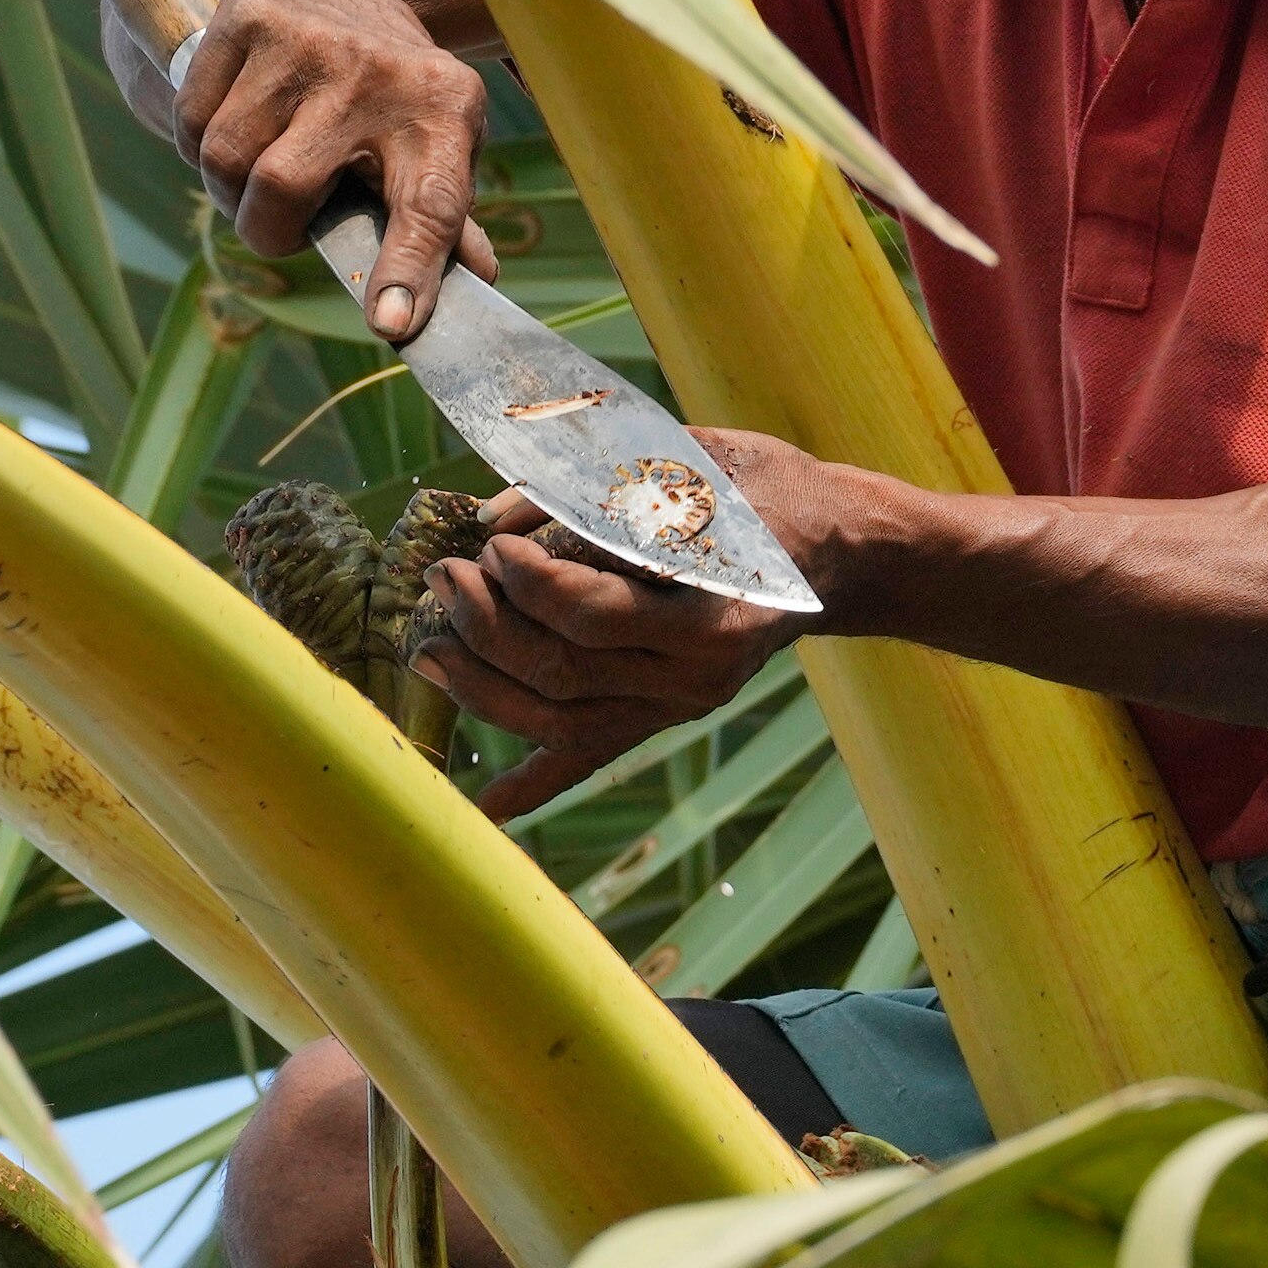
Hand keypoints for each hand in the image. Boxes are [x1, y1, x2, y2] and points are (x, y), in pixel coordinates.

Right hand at [104, 0, 495, 338]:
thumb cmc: (393, 94)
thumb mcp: (437, 142)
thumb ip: (449, 220)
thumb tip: (479, 287)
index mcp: (445, 111)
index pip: (432, 205)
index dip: (409, 268)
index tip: (388, 323)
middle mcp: (378, 72)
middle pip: (286, 186)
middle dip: (271, 231)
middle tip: (282, 229)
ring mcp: (307, 38)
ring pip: (227, 160)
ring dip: (230, 194)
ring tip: (258, 182)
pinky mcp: (247, 17)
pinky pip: (191, 121)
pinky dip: (197, 149)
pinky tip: (234, 134)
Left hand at [409, 434, 855, 816]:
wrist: (837, 554)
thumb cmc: (764, 492)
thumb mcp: (695, 461)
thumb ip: (595, 484)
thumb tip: (491, 515)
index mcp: (713, 608)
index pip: (594, 614)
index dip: (526, 585)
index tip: (488, 546)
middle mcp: (698, 673)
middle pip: (563, 671)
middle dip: (486, 627)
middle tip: (444, 577)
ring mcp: (681, 704)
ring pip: (561, 722)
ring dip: (483, 690)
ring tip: (430, 649)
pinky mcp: (667, 715)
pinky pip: (594, 756)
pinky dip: (538, 784)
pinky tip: (490, 805)